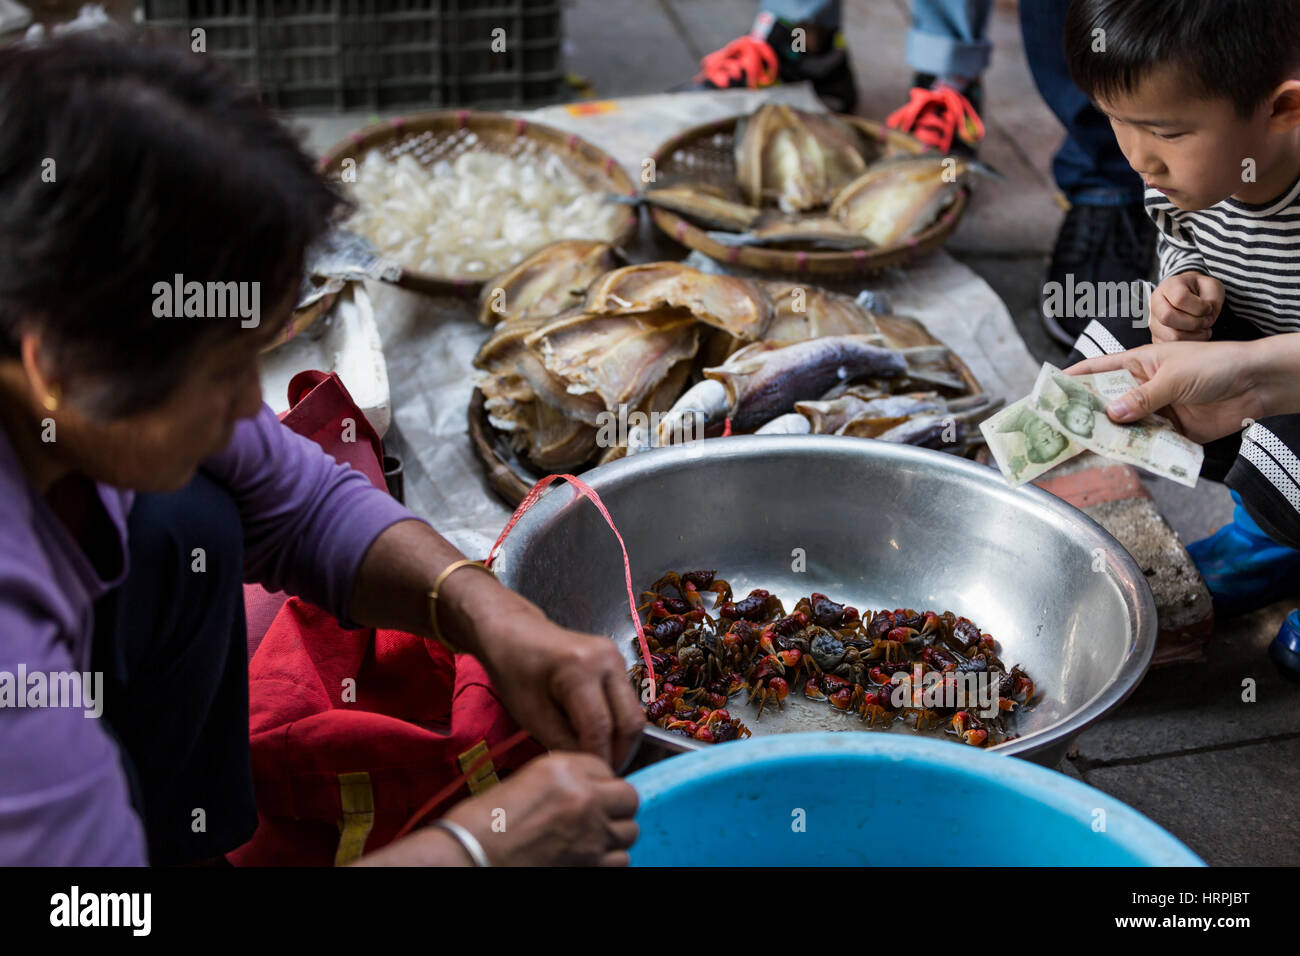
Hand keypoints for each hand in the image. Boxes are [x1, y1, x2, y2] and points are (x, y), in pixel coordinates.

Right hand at [357, 752, 638, 865]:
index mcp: (564, 770)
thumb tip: (592, 789)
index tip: (590, 792)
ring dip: (613, 835)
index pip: (606, 768)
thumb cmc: (485, 822)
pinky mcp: (591, 865)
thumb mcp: (526, 780)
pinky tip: (587, 857)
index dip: (599, 782)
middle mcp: (584, 798)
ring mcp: (591, 834)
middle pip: (629, 798)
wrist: (471, 857)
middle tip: (598, 815)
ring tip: (589, 839)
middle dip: (616, 807)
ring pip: (629, 832)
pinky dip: (608, 859)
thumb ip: (565, 779)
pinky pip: (620, 860)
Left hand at [470, 597, 644, 768]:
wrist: (515, 634)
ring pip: (633, 713)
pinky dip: (617, 725)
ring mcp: (617, 658)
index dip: (599, 759)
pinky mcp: (619, 662)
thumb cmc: (515, 673)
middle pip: (630, 721)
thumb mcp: (531, 715)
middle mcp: (608, 659)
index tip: (592, 781)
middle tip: (603, 775)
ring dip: (620, 741)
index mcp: (580, 669)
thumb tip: (591, 767)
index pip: (600, 728)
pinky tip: (598, 738)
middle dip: (620, 754)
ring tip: (599, 758)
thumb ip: (563, 744)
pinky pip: (627, 703)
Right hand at [1066, 340, 1269, 442]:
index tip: (1046, 392)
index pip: (1096, 370)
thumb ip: (1143, 398)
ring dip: (1108, 438)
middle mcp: (1141, 389)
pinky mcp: (1170, 433)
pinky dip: (1135, 452)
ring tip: (1082, 450)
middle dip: (1083, 416)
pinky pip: (1146, 445)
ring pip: (1122, 428)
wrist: (1256, 384)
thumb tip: (1111, 415)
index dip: (1070, 380)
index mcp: (1138, 364)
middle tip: (1057, 431)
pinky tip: (1120, 458)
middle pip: (1104, 404)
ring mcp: (1155, 412)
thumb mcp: (1174, 377)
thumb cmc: (1216, 365)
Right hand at [1148, 272, 1224, 342]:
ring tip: (1203, 329)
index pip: (1179, 299)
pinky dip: (1187, 343)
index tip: (1208, 308)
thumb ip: (1212, 299)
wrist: (1190, 295)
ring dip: (1193, 336)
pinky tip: (1195, 335)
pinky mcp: (1156, 336)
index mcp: (1169, 286)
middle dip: (1194, 323)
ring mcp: (1153, 321)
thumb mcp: (1212, 286)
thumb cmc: (1199, 291)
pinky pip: (1170, 346)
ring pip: (1170, 336)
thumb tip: (1206, 318)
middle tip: (1206, 321)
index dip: (1199, 307)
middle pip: (1167, 318)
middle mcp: (1155, 303)